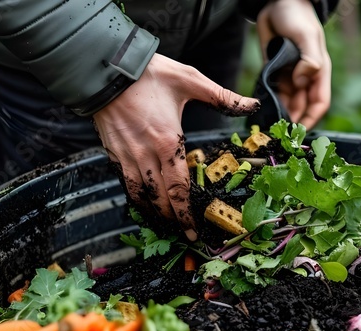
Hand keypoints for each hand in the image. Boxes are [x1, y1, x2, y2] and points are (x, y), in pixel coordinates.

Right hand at [93, 54, 258, 240]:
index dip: (186, 213)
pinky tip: (145, 201)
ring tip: (167, 222)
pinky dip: (137, 197)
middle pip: (160, 199)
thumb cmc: (150, 73)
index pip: (179, 188)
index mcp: (168, 141)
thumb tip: (253, 104)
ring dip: (155, 212)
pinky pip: (125, 183)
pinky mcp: (113, 153)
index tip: (193, 231)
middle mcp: (146, 154)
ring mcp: (127, 156)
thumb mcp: (191, 79)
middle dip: (173, 219)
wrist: (107, 67)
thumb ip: (223, 97)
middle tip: (184, 232)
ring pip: (141, 196)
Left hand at [256, 0, 331, 128]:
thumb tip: (302, 81)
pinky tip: (259, 111)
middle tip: (277, 133)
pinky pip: (272, 92)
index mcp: (318, 71)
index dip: (311, 119)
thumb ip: (309, 60)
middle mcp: (305, 77)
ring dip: (278, 114)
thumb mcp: (306, 37)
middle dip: (291, 121)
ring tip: (267, 126)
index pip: (319, 103)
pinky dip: (267, 102)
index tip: (298, 132)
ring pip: (285, 102)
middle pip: (300, 107)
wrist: (278, 1)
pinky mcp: (274, 71)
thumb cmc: (298, 16)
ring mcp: (289, 75)